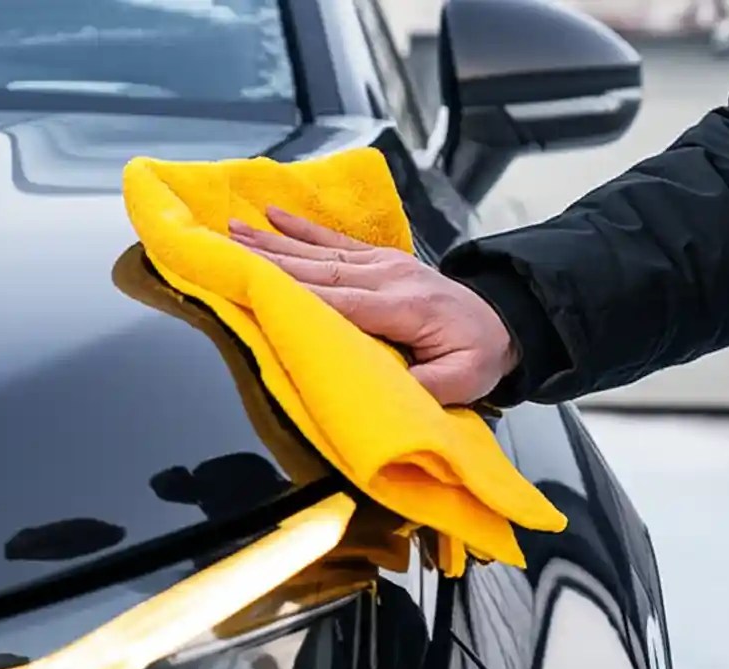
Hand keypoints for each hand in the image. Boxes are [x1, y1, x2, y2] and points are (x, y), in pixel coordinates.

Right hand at [228, 207, 517, 405]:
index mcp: (404, 307)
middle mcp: (389, 277)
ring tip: (232, 230)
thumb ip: (424, 386)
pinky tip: (272, 216)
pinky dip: (302, 229)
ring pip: (319, 252)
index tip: (253, 287)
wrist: (505, 322)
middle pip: (318, 269)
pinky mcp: (382, 259)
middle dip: (268, 260)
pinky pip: (336, 241)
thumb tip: (386, 391)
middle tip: (224, 248)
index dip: (296, 295)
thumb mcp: (462, 382)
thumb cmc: (479, 354)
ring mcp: (384, 263)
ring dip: (273, 242)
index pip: (341, 302)